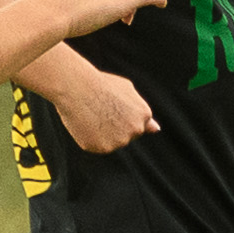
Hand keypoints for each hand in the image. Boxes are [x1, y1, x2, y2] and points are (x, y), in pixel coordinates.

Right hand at [42, 65, 159, 152]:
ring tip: (92, 115)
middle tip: (100, 111)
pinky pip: (97, 146)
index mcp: (144, 114)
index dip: (121, 117)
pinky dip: (90, 139)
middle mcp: (135, 130)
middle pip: (126, 136)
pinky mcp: (102, 148)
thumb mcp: (127, 90)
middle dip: (115, 128)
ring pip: (112, 143)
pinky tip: (85, 124)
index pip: (137, 125)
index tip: (112, 108)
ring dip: (103, 134)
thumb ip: (141, 110)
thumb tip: (156, 130)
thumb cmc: (100, 84)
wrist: (77, 87)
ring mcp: (119, 141)